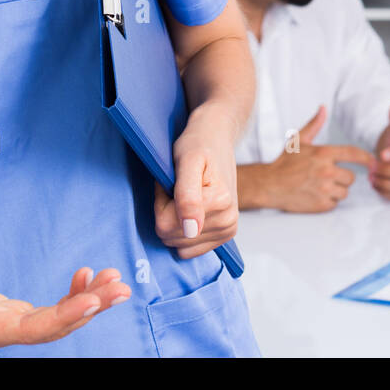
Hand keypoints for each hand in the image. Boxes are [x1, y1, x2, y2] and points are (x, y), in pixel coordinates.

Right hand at [0, 255, 129, 352]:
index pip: (30, 330)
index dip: (64, 317)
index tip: (93, 300)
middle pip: (52, 328)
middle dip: (89, 308)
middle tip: (121, 287)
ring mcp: (5, 326)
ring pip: (55, 321)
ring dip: (88, 302)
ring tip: (116, 280)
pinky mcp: (9, 315)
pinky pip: (48, 310)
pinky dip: (71, 294)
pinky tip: (86, 275)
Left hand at [156, 103, 241, 259]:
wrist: (217, 139)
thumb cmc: (198, 145)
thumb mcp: (186, 161)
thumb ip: (187, 196)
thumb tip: (191, 230)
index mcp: (221, 203)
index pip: (164, 225)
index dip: (160, 202)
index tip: (172, 182)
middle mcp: (228, 221)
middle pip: (171, 237)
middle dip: (167, 212)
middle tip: (178, 187)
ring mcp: (228, 230)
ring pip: (179, 245)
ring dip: (175, 221)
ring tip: (186, 196)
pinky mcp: (224, 235)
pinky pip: (189, 250)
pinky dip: (183, 231)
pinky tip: (191, 210)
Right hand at [257, 106, 375, 212]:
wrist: (269, 185)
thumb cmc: (284, 163)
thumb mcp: (298, 141)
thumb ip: (314, 125)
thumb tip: (323, 108)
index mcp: (323, 153)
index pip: (354, 154)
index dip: (367, 158)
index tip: (373, 162)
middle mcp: (327, 171)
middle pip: (351, 177)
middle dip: (342, 178)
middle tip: (327, 177)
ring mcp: (325, 189)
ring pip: (344, 192)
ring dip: (336, 190)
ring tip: (320, 186)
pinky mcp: (321, 204)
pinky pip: (335, 204)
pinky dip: (329, 202)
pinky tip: (316, 195)